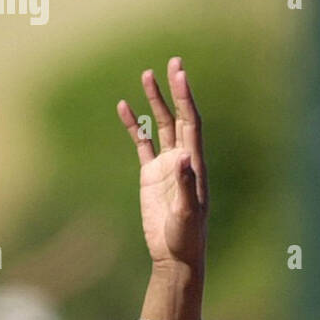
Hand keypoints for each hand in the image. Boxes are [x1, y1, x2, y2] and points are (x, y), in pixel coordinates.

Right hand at [116, 56, 207, 269]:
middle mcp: (184, 161)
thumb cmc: (185, 238)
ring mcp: (167, 167)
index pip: (193, 124)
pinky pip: (142, 144)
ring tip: (146, 74)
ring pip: (162, 126)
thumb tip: (183, 156)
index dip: (186, 98)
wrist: (174, 256)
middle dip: (176, 91)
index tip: (180, 73)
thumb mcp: (187, 213)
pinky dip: (134, 125)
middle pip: (180, 118)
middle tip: (173, 62)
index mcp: (196, 166)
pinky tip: (124, 107)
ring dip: (155, 102)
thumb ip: (186, 185)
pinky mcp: (151, 175)